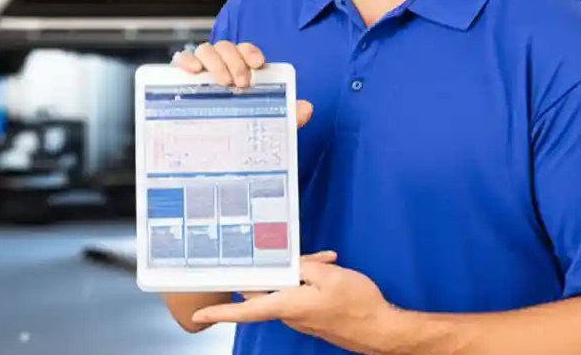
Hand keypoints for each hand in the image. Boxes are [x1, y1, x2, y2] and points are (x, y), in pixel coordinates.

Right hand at [173, 41, 312, 128]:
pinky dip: (186, 60)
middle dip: (233, 61)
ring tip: (221, 82)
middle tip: (240, 83)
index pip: (245, 49)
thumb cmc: (239, 125)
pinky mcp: (182, 78)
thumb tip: (306, 109)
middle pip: (224, 48)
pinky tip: (193, 71)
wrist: (214, 147)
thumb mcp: (266, 121)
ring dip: (214, 61)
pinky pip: (181, 60)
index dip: (250, 52)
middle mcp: (220, 65)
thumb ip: (289, 114)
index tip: (257, 65)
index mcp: (239, 68)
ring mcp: (200, 70)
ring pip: (205, 50)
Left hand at [192, 260, 402, 351]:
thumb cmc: (357, 304)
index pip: (245, 310)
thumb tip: (284, 263)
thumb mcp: (328, 275)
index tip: (198, 315)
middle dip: (272, 267)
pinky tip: (327, 266)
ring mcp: (301, 316)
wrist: (382, 329)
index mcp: (287, 304)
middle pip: (266, 289)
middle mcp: (289, 314)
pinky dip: (309, 278)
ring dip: (298, 270)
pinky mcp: (312, 315)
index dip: (219, 312)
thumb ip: (301, 266)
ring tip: (325, 260)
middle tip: (282, 252)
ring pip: (286, 287)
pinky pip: (300, 292)